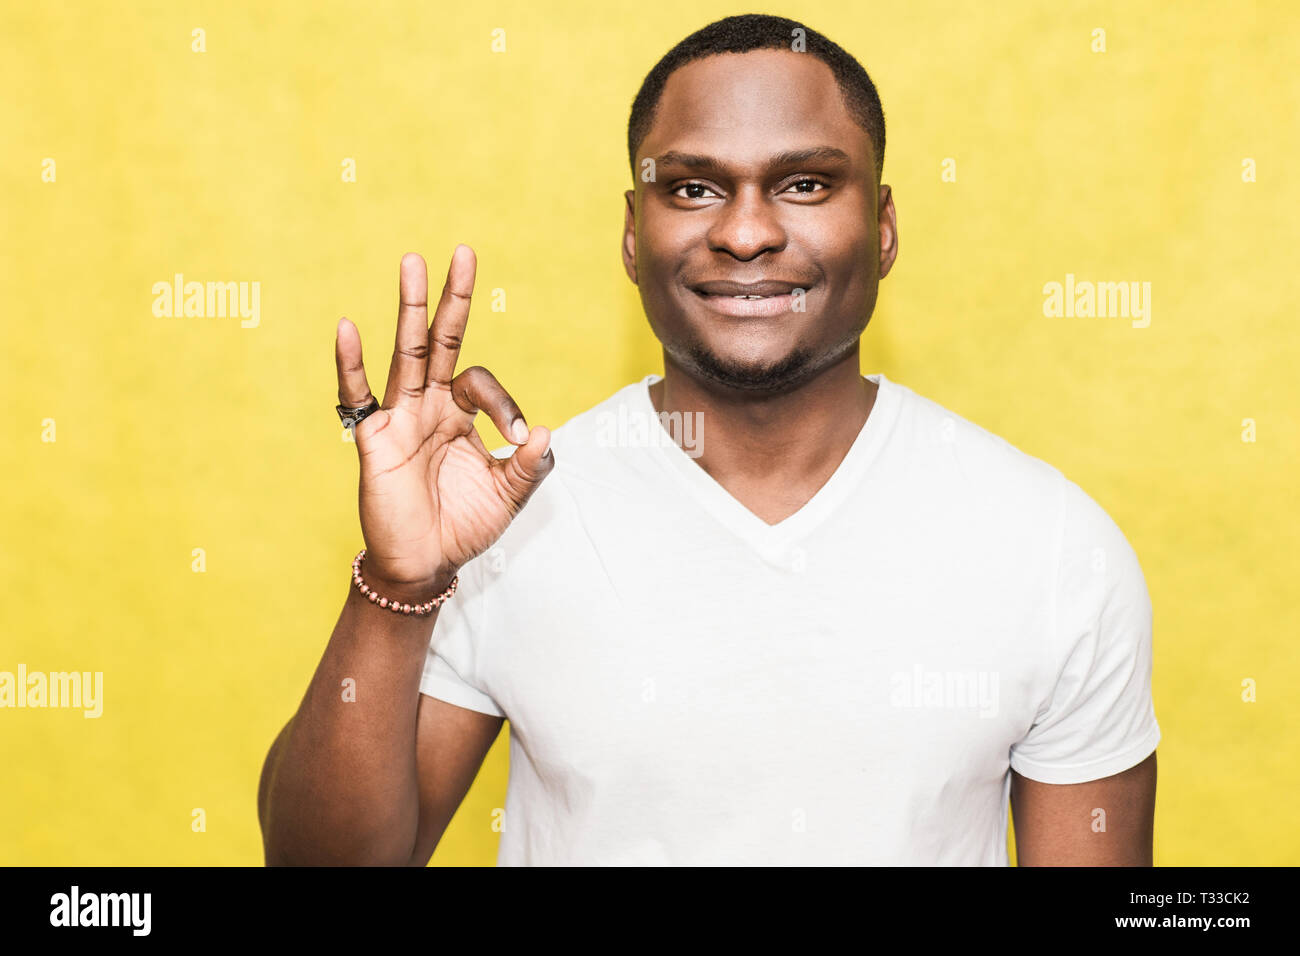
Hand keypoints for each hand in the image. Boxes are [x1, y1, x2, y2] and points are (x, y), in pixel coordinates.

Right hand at [334, 247, 554, 598]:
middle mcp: (431, 406)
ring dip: (410, 308)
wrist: (424, 567)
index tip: (519, 436)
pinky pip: (359, 393)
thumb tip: (543, 432)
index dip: (504, 403)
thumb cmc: (463, 527)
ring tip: (413, 262)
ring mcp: (401, 417)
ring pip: (407, 353)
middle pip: (442, 341)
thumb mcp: (508, 497)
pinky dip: (352, 362)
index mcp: (462, 415)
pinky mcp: (374, 438)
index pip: (482, 382)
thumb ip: (528, 467)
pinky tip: (347, 326)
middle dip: (453, 299)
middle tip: (464, 252)